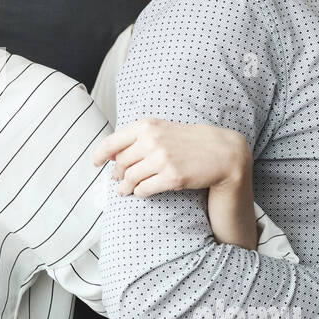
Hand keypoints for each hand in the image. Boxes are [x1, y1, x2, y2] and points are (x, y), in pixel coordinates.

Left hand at [92, 118, 250, 197]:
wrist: (223, 153)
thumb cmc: (190, 142)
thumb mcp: (163, 130)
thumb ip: (138, 138)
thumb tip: (112, 156)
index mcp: (147, 126)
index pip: (112, 141)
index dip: (100, 155)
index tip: (95, 163)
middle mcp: (152, 141)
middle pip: (120, 163)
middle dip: (117, 174)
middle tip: (118, 180)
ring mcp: (162, 159)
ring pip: (130, 178)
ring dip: (126, 187)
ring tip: (125, 190)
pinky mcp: (172, 177)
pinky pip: (144, 189)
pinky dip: (140, 192)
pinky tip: (142, 192)